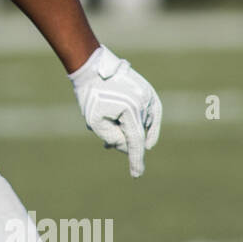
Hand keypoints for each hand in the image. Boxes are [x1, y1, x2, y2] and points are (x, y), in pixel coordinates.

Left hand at [69, 44, 161, 177]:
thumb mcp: (95, 120)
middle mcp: (145, 103)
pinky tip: (140, 135)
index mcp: (131, 110)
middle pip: (138, 134)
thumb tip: (128, 147)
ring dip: (130, 130)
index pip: (135, 141)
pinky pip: (151, 115)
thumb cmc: (90, 93)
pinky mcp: (149, 92)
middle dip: (123, 141)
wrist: (93, 66)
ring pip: (144, 125)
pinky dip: (143, 124)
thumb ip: (112, 137)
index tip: (136, 175)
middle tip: (106, 145)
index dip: (136, 160)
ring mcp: (149, 96)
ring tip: (110, 127)